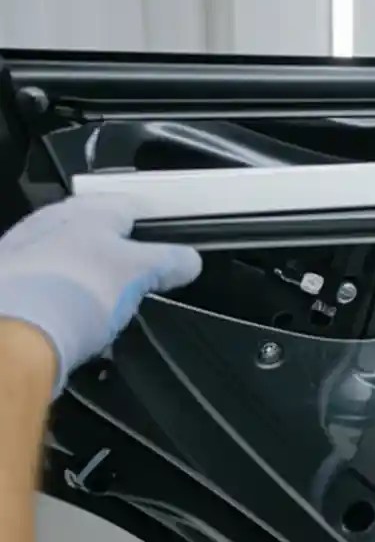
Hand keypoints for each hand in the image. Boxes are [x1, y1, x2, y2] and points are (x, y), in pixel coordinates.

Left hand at [0, 194, 201, 393]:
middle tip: (137, 280)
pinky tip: (71, 319)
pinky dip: (61, 298)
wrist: (14, 336)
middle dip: (117, 253)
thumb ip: (171, 261)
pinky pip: (45, 286)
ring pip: (68, 259)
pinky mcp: (7, 284)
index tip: (169, 244)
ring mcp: (23, 252)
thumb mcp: (142, 273)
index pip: (132, 206)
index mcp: (87, 211)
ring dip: (87, 277)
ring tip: (103, 307)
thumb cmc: (78, 293)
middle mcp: (51, 222)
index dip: (156, 225)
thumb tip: (190, 260)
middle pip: (96, 232)